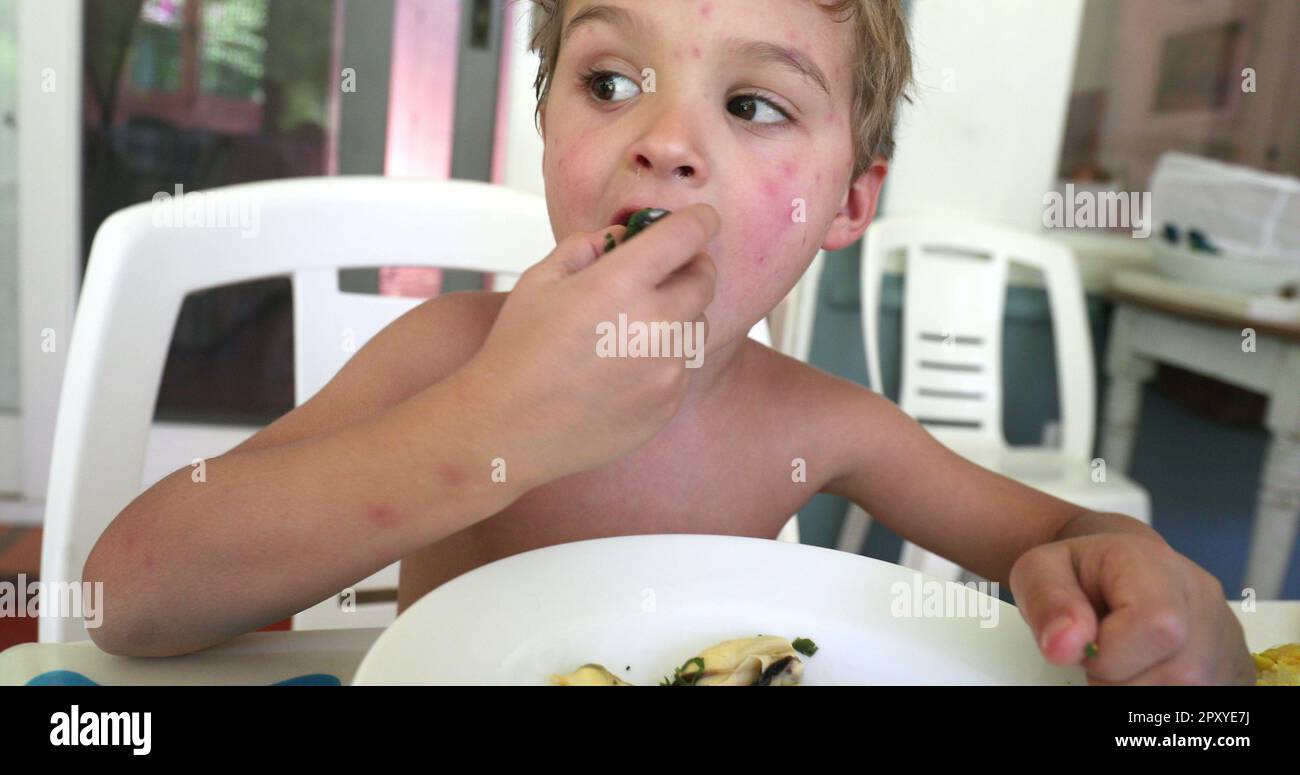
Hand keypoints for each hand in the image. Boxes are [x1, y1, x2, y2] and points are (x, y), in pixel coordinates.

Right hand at [454, 204, 719, 486]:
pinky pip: (683, 367)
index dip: (699, 221)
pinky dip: (666, 357)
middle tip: (668, 270)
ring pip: (698, 326)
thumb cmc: (517, 351)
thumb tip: (624, 236)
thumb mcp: (540, 280)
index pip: (686, 236)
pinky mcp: (667, 405)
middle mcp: (652, 326)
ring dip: (680, 314)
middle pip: (704, 280)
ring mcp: (665, 371)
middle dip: (691, 267)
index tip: (702, 220)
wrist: (507, 428)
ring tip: (635, 325)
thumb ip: (587, 245)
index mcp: (618, 284)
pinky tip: (626, 366)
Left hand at [1009, 533, 1255, 684]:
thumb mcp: (1041, 570)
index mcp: (1156, 566)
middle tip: (1102, 656)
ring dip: (1141, 691)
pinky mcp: (1235, 668)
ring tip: (1125, 660)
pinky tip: (1145, 671)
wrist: (1113, 569)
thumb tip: (1064, 645)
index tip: (1086, 649)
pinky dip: (1162, 695)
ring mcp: (1227, 636)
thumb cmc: (1079, 573)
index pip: (1157, 626)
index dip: (1112, 655)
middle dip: (1121, 680)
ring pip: (1189, 696)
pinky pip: (1202, 703)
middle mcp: (1203, 599)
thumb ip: (1047, 602)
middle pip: (1177, 674)